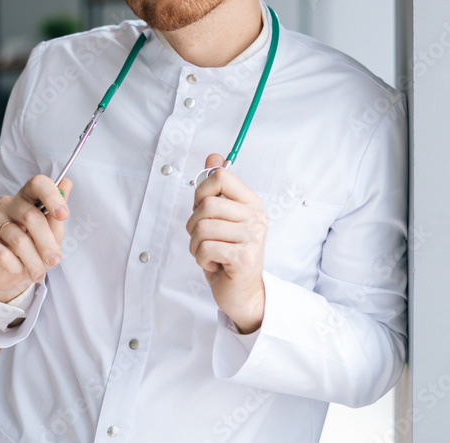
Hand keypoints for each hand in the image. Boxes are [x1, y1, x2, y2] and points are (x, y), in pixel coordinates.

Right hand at [0, 174, 72, 302]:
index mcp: (27, 197)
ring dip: (33, 261)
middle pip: (32, 216)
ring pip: (18, 240)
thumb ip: (56, 215)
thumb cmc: (33, 249)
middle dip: (47, 243)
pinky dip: (15, 265)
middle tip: (54, 260)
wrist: (7, 275)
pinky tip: (17, 268)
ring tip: (38, 273)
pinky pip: (2, 253)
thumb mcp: (51, 236)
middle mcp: (7, 204)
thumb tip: (67, 183)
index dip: (52, 196)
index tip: (63, 215)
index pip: (38, 184)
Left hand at [186, 154, 267, 332]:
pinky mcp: (244, 257)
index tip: (202, 210)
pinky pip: (205, 248)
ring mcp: (252, 237)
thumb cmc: (227, 255)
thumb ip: (216, 189)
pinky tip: (214, 265)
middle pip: (207, 204)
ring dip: (196, 246)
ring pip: (203, 228)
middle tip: (204, 240)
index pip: (220, 176)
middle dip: (194, 225)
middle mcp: (255, 217)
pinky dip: (201, 260)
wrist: (242, 293)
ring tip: (209, 254)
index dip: (200, 192)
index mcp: (250, 203)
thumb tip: (213, 157)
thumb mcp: (219, 219)